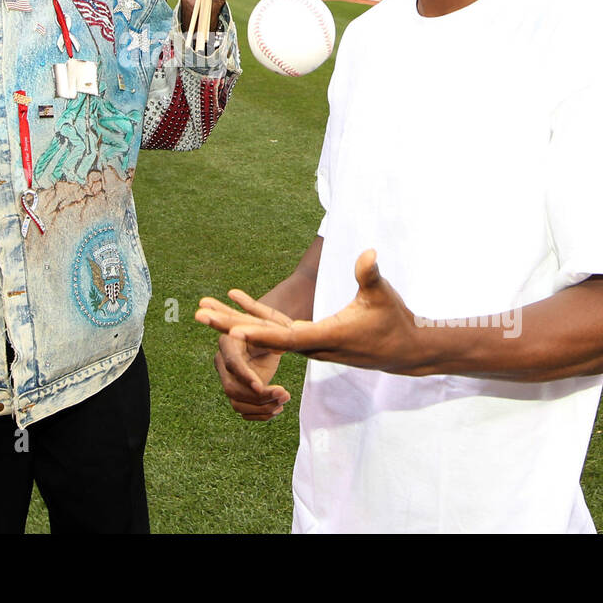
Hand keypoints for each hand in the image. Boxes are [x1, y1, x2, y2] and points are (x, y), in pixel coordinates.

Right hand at [198, 290, 292, 419]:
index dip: (245, 375)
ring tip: (284, 400)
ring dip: (261, 407)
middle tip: (284, 394)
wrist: (272, 336)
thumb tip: (231, 293)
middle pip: (232, 389)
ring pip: (237, 403)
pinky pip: (242, 410)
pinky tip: (277, 410)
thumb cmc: (270, 324)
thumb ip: (250, 308)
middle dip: (258, 396)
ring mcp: (227, 379)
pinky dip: (259, 414)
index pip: (231, 364)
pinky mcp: (236, 390)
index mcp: (227, 343)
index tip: (261, 386)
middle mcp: (221, 362)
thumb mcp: (267, 319)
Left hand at [199, 250, 422, 372]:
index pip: (285, 338)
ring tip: (204, 310)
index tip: (232, 332)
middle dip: (230, 326)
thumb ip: (369, 275)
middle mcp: (310, 344)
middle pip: (264, 337)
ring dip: (235, 321)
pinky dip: (256, 314)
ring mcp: (308, 343)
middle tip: (199, 316)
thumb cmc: (394, 321)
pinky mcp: (309, 337)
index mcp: (324, 336)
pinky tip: (237, 298)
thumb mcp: (382, 296)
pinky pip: (275, 327)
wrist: (404, 349)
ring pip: (265, 332)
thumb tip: (368, 253)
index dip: (259, 334)